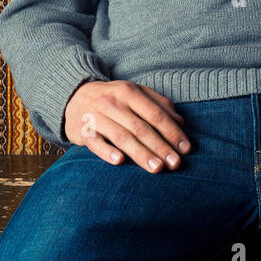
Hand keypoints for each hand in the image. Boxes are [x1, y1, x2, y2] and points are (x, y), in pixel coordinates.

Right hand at [65, 80, 190, 173]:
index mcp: (129, 92)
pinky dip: (107, 151)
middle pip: (141, 127)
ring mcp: (96, 116)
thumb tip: (181, 122)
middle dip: (160, 146)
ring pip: (121, 136)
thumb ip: (158, 105)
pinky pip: (95, 142)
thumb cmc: (113, 99)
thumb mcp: (135, 93)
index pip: (155, 114)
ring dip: (141, 153)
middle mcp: (113, 102)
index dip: (172, 131)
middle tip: (175, 163)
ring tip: (157, 168)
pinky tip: (120, 161)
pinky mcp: (83, 130)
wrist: (75, 96)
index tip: (185, 149)